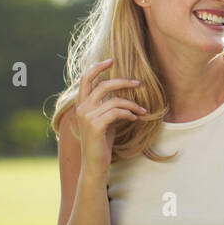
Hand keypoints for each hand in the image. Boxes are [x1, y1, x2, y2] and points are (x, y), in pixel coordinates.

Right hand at [76, 59, 145, 177]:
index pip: (85, 79)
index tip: (111, 60)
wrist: (95, 164)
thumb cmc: (101, 142)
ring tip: (142, 110)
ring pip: (114, 100)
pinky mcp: (95, 126)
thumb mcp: (104, 120)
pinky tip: (135, 118)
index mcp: (81, 105)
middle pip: (103, 85)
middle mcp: (82, 109)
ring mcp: (87, 117)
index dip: (97, 67)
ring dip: (132, 104)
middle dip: (122, 82)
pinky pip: (116, 112)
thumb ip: (107, 106)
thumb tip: (122, 94)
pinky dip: (128, 113)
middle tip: (138, 83)